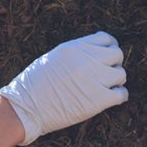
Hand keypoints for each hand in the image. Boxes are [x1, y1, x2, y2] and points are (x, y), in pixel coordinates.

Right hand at [0, 31, 128, 144]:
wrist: (25, 108)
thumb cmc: (33, 86)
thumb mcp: (52, 59)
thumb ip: (74, 54)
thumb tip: (93, 56)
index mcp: (73, 48)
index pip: (105, 39)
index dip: (109, 48)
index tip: (105, 58)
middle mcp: (86, 60)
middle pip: (117, 54)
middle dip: (113, 64)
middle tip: (106, 74)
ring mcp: (93, 79)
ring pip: (121, 74)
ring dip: (115, 81)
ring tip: (106, 88)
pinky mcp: (98, 100)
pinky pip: (121, 94)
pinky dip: (118, 96)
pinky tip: (109, 99)